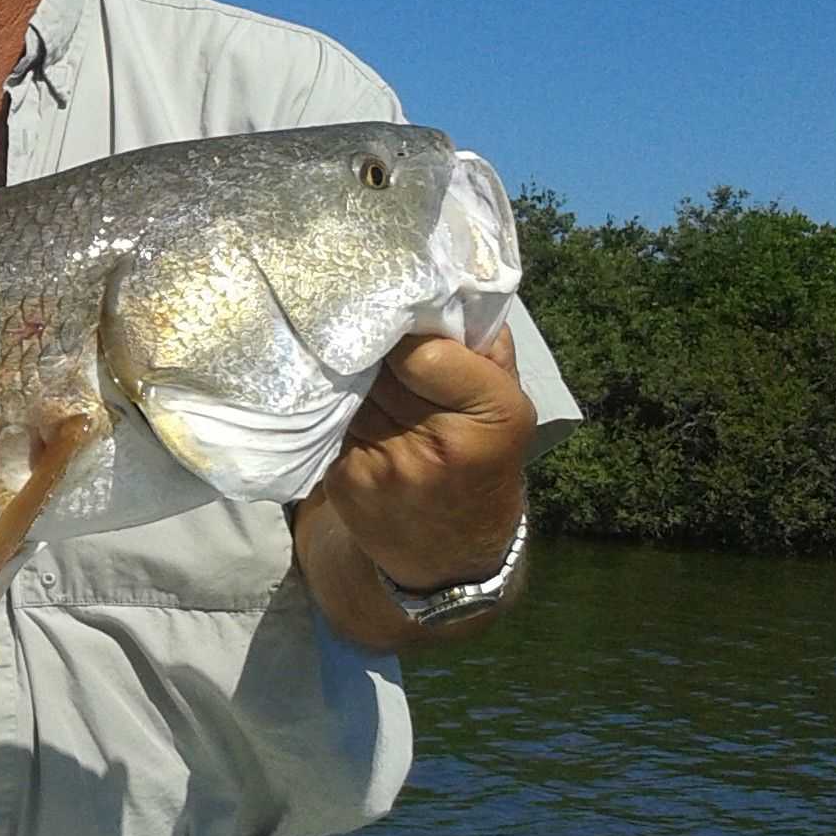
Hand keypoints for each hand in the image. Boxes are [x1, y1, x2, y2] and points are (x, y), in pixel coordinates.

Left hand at [323, 328, 534, 590]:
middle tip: (359, 327)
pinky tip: (336, 401)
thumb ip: (484, 345)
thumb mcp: (507, 403)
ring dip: (343, 372)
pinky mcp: (346, 481)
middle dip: (368, 346)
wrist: (451, 550)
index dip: (406, 333)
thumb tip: (447, 285)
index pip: (424, 350)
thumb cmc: (482, 457)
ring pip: (347, 389)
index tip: (401, 325)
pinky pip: (328, 420)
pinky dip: (329, 405)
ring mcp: (387, 467)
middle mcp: (439, 445)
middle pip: (378, 365)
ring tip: (347, 361)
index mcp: (494, 413)